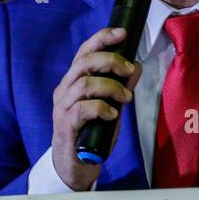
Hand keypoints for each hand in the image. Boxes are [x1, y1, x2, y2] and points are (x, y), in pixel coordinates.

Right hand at [50, 27, 141, 190]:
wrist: (76, 166)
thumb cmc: (91, 133)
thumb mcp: (111, 106)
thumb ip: (121, 86)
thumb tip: (136, 66)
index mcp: (74, 80)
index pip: (84, 50)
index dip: (102, 38)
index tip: (123, 33)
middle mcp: (65, 89)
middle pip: (84, 62)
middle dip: (111, 61)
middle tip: (128, 70)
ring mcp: (62, 107)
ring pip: (84, 83)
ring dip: (110, 87)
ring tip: (125, 98)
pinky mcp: (65, 125)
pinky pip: (82, 108)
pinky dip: (101, 108)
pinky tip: (113, 115)